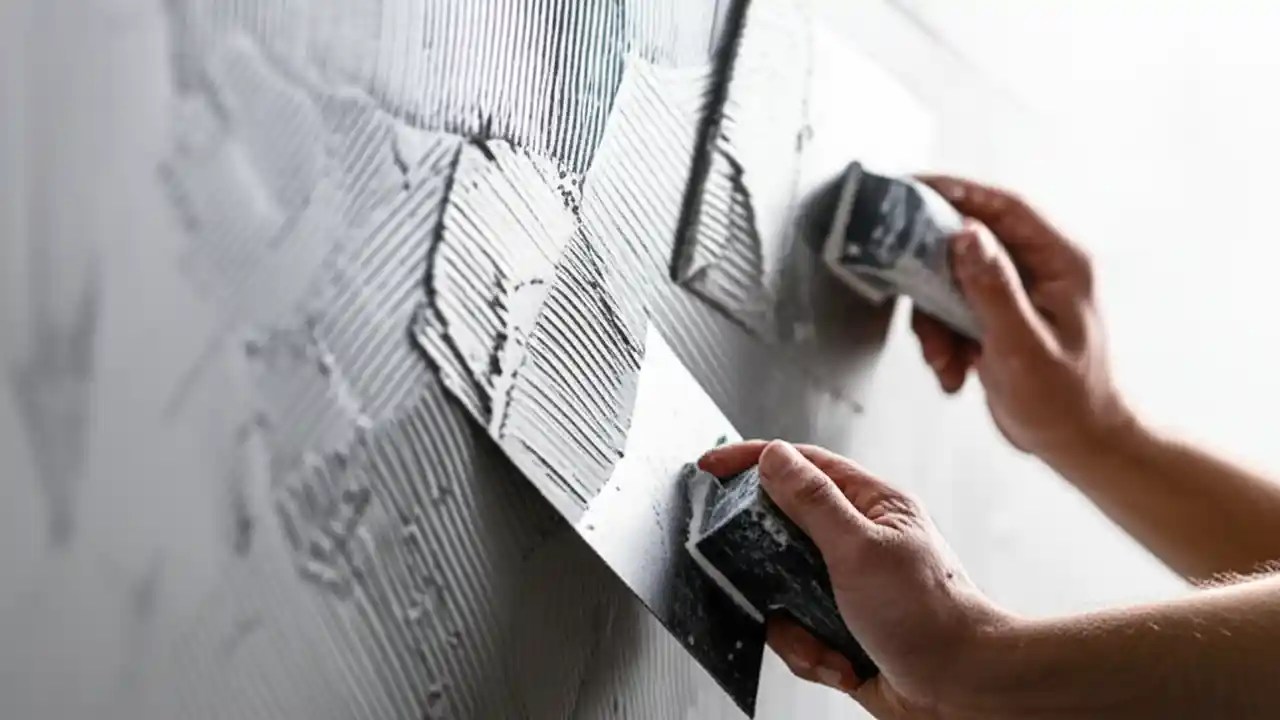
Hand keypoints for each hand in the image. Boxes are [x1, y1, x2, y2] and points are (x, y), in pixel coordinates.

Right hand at [699, 440, 1015, 718]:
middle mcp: (857, 541)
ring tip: (823, 641)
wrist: (963, 691)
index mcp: (870, 505)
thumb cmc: (932, 616)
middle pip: (780, 531)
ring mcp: (846, 586)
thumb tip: (773, 456)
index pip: (802, 465)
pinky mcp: (838, 627)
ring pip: (780, 590)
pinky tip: (840, 664)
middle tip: (761, 579)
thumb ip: (812, 501)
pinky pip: (794, 632)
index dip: (753, 461)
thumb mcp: (860, 549)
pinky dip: (810, 654)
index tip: (712, 465)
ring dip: (793, 625)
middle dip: (767, 566)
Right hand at [914, 175, 1133, 463]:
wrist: (1076, 444)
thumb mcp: (1023, 346)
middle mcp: (1039, 269)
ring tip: (943, 361)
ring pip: (952, 282)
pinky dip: (942, 342)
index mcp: (1060, 262)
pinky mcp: (996, 318)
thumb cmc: (1065, 401)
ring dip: (935, 322)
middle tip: (908, 293)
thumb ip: (993, 288)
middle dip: (934, 277)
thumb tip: (964, 235)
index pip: (1004, 208)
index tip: (913, 188)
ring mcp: (1016, 294)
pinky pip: (952, 311)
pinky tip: (953, 372)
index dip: (958, 192)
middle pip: (969, 244)